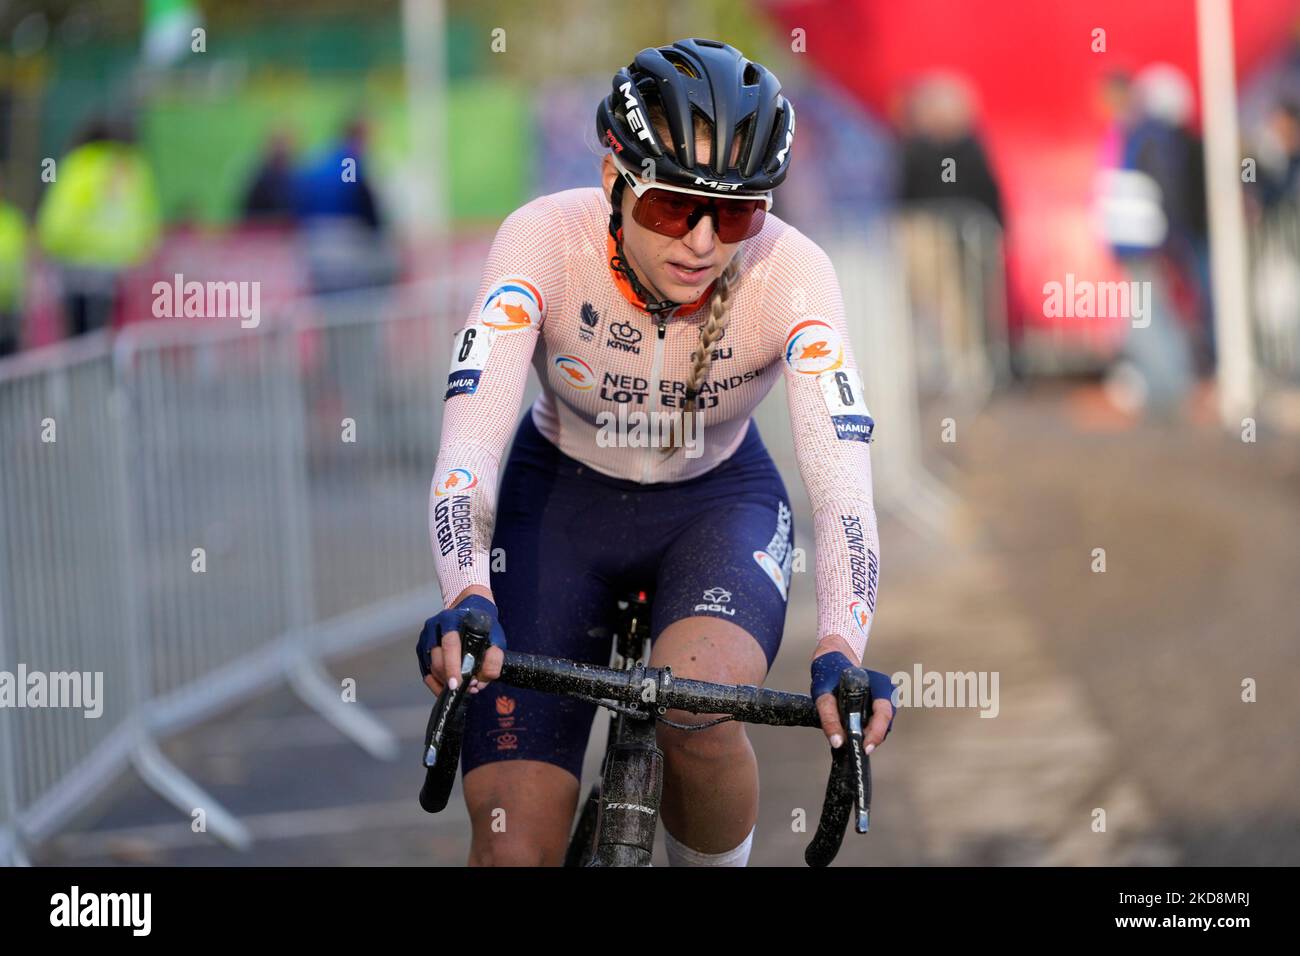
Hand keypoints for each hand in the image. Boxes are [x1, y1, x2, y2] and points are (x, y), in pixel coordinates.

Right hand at [417, 593, 505, 695]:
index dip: (452, 666)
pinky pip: (426, 674)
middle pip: (437, 660)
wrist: (471, 611)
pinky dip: (438, 684)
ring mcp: (425, 639)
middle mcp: (434, 628)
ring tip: (465, 686)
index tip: (457, 684)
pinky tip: (450, 686)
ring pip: (431, 669)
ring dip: (446, 683)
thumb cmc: (482, 625)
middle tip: (469, 687)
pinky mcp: (422, 650)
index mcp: (451, 619)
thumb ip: (493, 658)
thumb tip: (481, 681)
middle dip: (452, 678)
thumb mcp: (495, 637)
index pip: (449, 645)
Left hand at [810, 634, 895, 753]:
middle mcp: (888, 692)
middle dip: (870, 738)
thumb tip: (837, 742)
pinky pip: (877, 725)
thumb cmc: (829, 675)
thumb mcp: (823, 694)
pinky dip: (866, 731)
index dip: (876, 732)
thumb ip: (829, 718)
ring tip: (848, 737)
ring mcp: (886, 701)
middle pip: (885, 724)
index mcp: (880, 683)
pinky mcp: (880, 709)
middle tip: (852, 746)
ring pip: (882, 727)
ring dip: (867, 735)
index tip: (864, 747)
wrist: (832, 664)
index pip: (884, 712)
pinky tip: (852, 732)